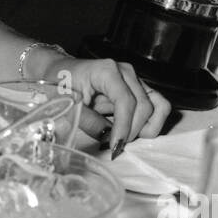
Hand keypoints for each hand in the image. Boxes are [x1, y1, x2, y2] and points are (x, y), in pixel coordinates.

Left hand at [44, 56, 170, 149]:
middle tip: (113, 146)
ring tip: (125, 138)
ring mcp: (134, 79)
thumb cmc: (60, 84)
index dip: (123, 127)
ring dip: (146, 127)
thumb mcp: (67, 104)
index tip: (115, 147)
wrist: (59, 71)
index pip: (126, 101)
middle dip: (131, 131)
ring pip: (158, 106)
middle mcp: (126, 72)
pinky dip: (149, 123)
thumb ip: (88, 121)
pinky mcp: (138, 89)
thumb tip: (108, 138)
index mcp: (107, 71)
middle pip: (144, 106)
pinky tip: (131, 131)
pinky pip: (157, 106)